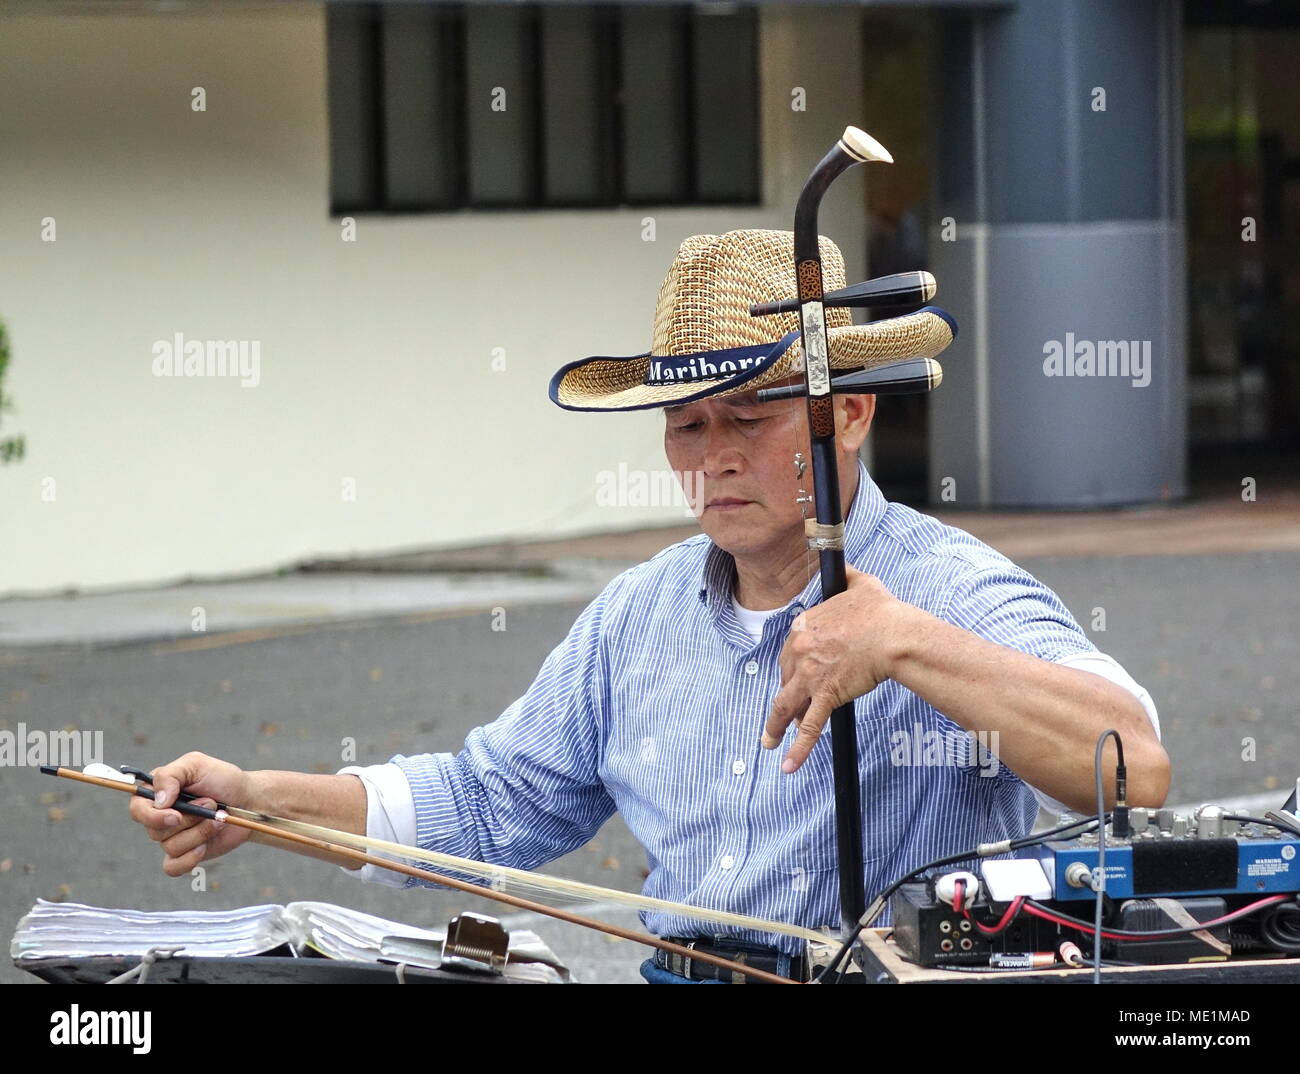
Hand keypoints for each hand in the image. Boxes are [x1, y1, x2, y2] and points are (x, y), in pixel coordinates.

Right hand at [127, 752, 252, 876]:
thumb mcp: (196, 764)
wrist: (248, 801)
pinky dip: (189, 859)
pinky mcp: (184, 854)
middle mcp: (160, 816)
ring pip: (171, 846)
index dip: (152, 815)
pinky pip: (172, 867)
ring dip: (200, 832)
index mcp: (157, 794)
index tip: (176, 813)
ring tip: (218, 818)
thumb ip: (170, 775)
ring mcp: (172, 837)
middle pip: (154, 831)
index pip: (137, 809)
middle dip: (188, 819)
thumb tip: (158, 801)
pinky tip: (205, 846)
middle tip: (211, 804)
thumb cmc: (222, 780)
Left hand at [761, 564, 906, 771]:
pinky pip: (809, 727)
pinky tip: (787, 765)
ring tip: (768, 742)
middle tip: (791, 710)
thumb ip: (846, 575)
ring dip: (775, 727)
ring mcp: (810, 676)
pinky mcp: (825, 696)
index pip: (789, 653)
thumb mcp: (860, 583)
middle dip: (790, 695)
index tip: (800, 677)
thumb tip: (842, 563)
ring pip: (785, 705)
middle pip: (787, 679)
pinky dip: (797, 748)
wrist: (895, 635)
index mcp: (804, 626)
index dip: (795, 668)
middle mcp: (800, 651)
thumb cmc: (882, 611)